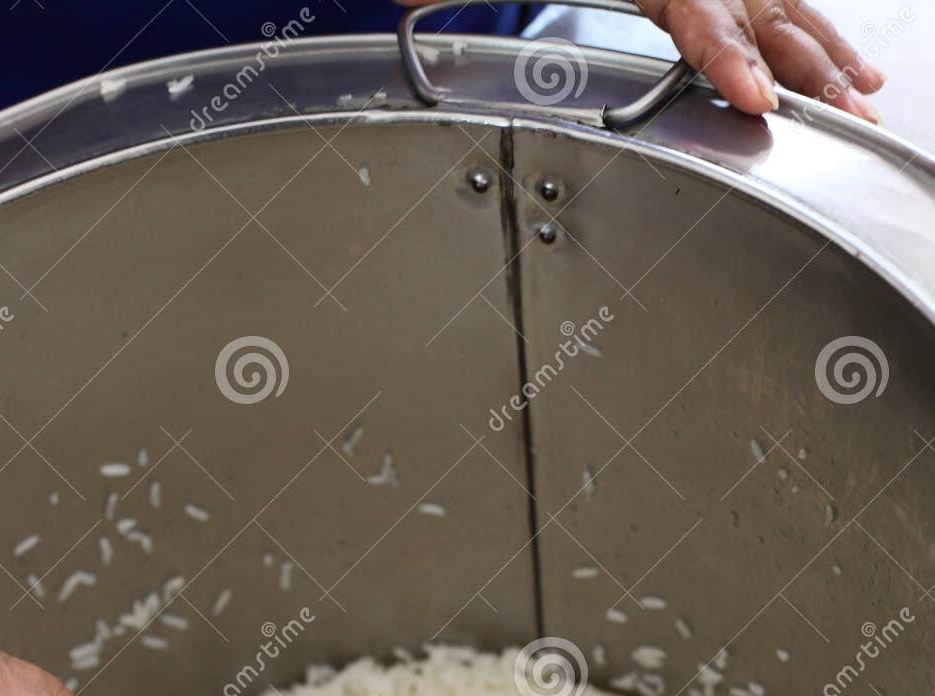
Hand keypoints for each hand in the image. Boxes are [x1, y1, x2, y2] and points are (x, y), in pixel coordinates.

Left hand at [395, 0, 881, 122]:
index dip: (729, 51)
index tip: (758, 97)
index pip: (698, 3)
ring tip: (863, 95)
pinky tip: (844, 61)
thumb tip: (400, 1)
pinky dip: (812, 24)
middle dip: (808, 61)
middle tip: (847, 115)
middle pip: (759, 0)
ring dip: (824, 46)